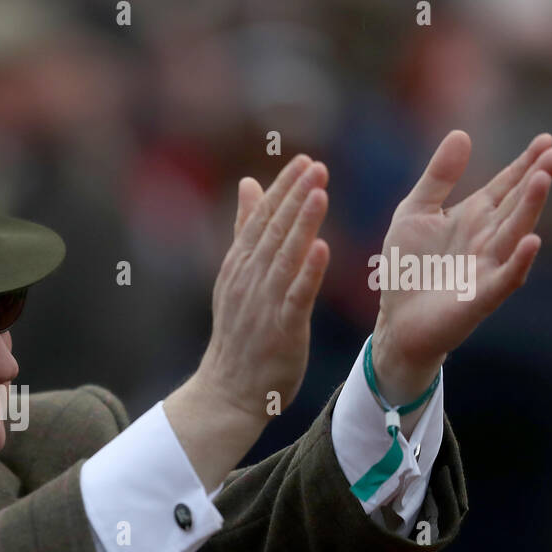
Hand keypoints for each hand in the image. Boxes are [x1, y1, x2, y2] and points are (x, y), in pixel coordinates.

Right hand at [164, 154, 330, 490]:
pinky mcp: (280, 329)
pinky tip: (322, 249)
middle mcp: (249, 280)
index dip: (283, 190)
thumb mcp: (237, 276)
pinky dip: (308, 273)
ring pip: (284, 257)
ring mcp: (263, 304)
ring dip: (302, 224)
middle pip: (274, 232)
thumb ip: (246, 229)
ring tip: (320, 193)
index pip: (262, 219)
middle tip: (316, 165)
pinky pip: (296, 297)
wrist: (229, 390)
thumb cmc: (240, 333)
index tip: (304, 161)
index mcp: (240, 265)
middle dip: (295, 197)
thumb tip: (248, 183)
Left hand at [372, 131, 551, 402]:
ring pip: (515, 233)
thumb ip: (438, 177)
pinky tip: (530, 240)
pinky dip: (518, 260)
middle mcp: (487, 238)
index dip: (524, 164)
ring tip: (542, 180)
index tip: (546, 139)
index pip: (506, 185)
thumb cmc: (407, 266)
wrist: (396, 319)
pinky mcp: (480, 296)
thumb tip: (461, 133)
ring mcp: (487, 266)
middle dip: (535, 180)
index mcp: (473, 216)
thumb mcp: (415, 212)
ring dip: (530, 208)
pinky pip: (505, 276)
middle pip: (516, 204)